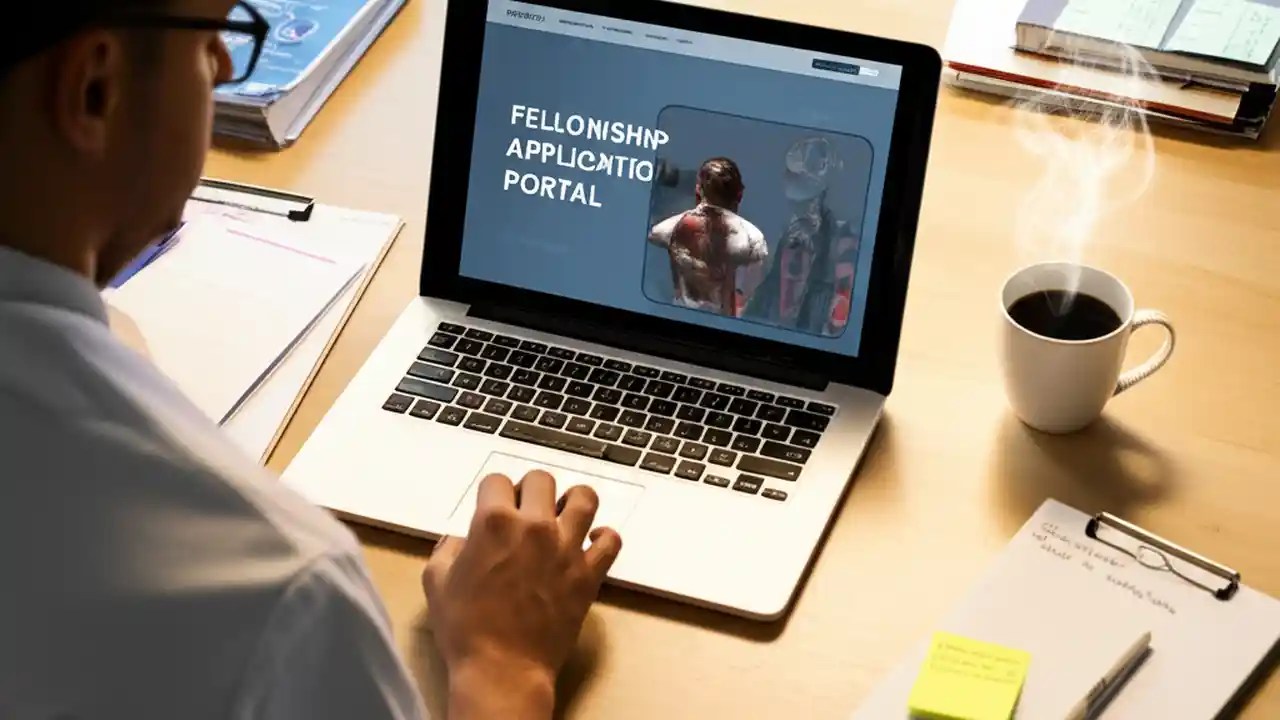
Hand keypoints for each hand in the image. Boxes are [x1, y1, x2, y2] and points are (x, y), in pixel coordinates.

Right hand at [423, 471, 622, 719]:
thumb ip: (447, 549)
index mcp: (494, 523)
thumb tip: (459, 540)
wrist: (503, 669)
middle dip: (530, 489)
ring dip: (572, 501)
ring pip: (584, 498)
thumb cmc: (466, 629)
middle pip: (542, 479)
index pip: (497, 480)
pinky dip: (604, 537)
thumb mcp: (437, 582)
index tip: (493, 506)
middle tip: (525, 508)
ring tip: (563, 514)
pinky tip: (591, 541)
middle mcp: (535, 526)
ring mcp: (567, 548)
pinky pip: (611, 541)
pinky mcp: (588, 573)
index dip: (492, 493)